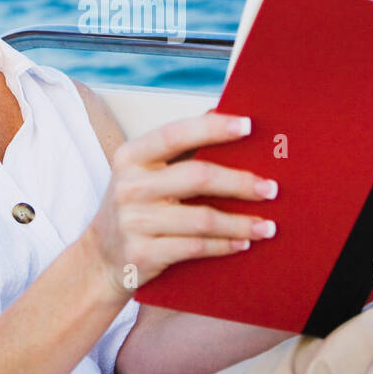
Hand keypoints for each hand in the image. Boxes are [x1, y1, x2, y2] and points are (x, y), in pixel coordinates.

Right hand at [81, 111, 278, 301]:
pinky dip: (224, 245)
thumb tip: (222, 115)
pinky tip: (242, 243)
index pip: (175, 134)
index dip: (213, 129)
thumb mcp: (144, 172)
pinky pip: (195, 247)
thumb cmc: (135, 207)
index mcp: (130, 156)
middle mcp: (130, 186)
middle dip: (240, 182)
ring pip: (202, 219)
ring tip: (267, 225)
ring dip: (241, 222)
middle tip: (271, 188)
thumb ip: (179, 147)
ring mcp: (134, 222)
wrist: (101, 259)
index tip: (249, 126)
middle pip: (197, 177)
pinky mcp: (143, 253)